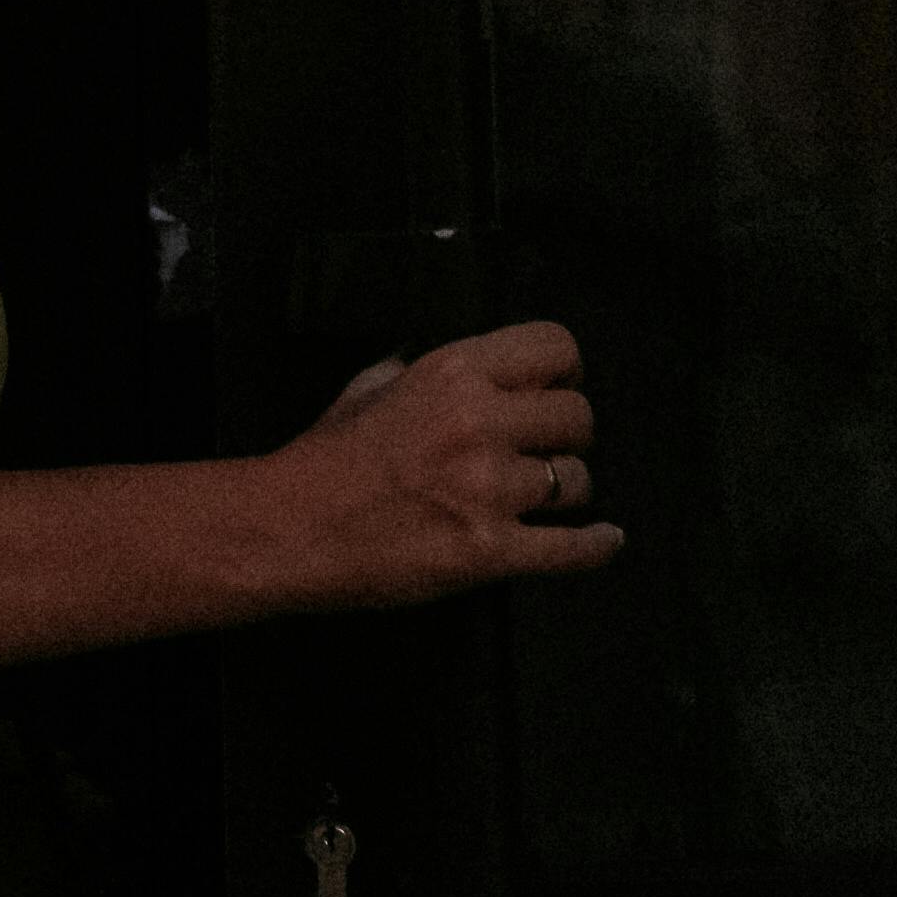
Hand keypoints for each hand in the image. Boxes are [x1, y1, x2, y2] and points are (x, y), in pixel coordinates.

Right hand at [275, 320, 620, 608]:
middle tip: (550, 446)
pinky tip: (605, 539)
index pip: (554, 347)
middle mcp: (478, 422)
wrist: (291, 530)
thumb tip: (449, 364)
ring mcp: (488, 489)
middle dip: (569, 434)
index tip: (558, 387)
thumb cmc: (323, 463)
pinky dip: (596, 546)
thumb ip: (417, 369)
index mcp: (451, 373)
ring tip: (545, 497)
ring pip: (579, 480)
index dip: (565, 370)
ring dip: (567, 490)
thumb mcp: (368, 386)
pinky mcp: (490, 550)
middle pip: (579, 416)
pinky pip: (573, 548)